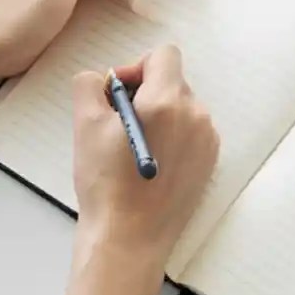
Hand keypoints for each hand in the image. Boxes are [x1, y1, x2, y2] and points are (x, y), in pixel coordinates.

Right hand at [69, 46, 219, 251]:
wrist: (129, 239)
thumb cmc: (105, 184)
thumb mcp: (85, 126)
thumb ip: (89, 86)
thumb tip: (101, 79)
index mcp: (168, 101)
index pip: (164, 55)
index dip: (136, 67)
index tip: (118, 95)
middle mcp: (196, 115)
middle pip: (172, 82)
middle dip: (144, 94)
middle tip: (117, 126)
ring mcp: (207, 141)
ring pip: (181, 109)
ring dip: (158, 117)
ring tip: (132, 150)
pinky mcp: (210, 163)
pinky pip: (191, 133)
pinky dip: (171, 138)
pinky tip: (150, 165)